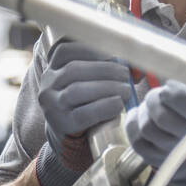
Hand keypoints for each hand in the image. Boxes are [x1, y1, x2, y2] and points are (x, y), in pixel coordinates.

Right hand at [37, 40, 130, 170]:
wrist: (69, 135)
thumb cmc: (86, 103)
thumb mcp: (91, 83)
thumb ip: (110, 70)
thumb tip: (137, 69)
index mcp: (53, 68)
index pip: (64, 50)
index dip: (89, 50)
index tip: (111, 55)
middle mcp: (48, 83)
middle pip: (74, 69)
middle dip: (105, 70)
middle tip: (126, 76)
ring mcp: (51, 104)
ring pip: (77, 90)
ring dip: (107, 87)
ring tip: (126, 90)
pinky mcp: (61, 123)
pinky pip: (83, 114)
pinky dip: (104, 107)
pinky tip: (117, 105)